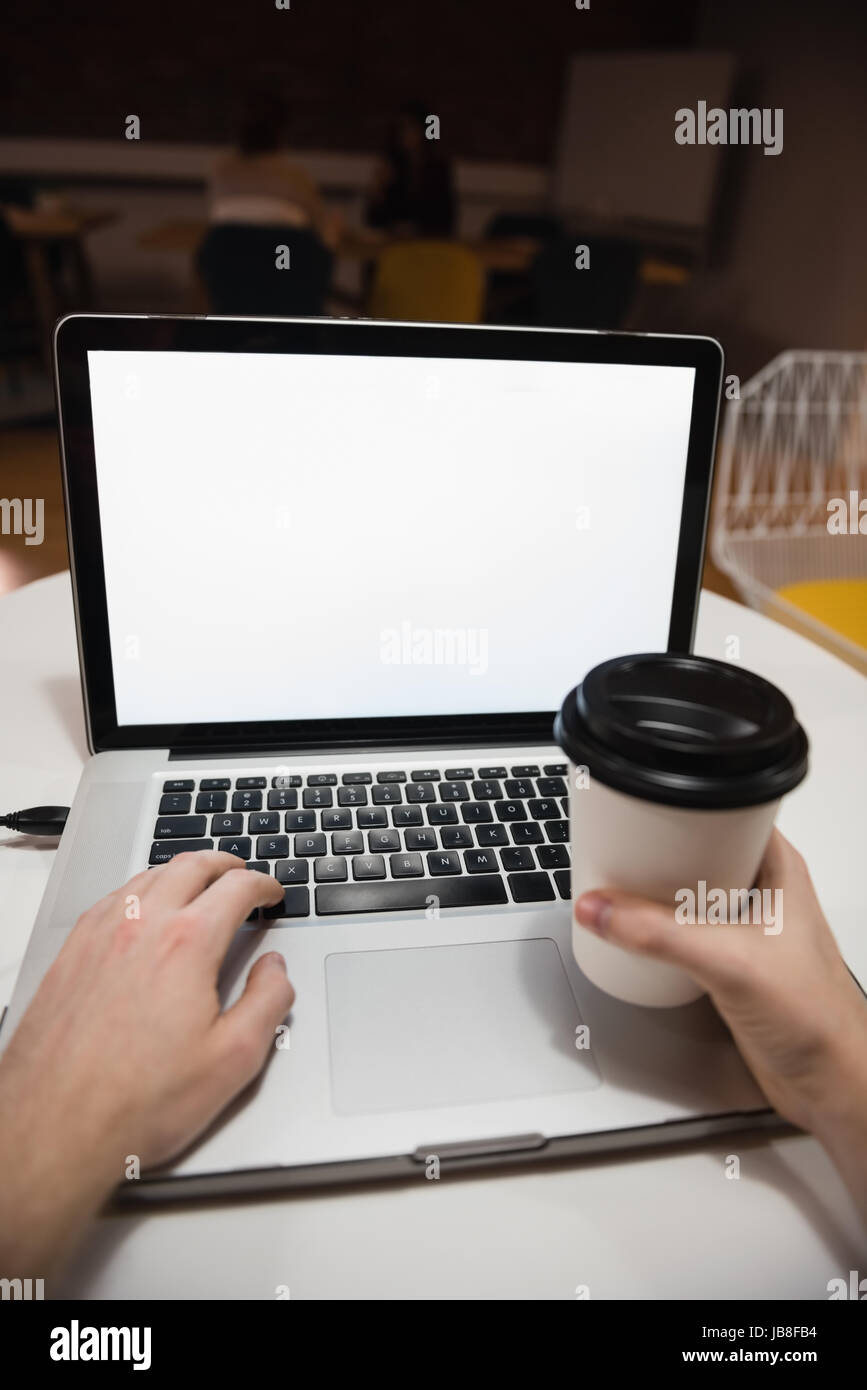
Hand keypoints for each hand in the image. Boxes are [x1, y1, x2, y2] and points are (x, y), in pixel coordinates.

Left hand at [0, 852, 292, 1274]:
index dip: (264, 885)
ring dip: (182, 873)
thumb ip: (268, 1002)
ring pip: (147, 877)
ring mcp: (99, 935)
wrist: (54, 1128)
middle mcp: (140, 925)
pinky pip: (111, 899)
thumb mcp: (234, 1061)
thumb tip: (275, 969)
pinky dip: (140, 891)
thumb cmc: (137, 1102)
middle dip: (225, 864)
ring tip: (199, 886)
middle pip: (190, 867)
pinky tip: (143, 912)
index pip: (237, 889)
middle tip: (242, 875)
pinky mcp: (70, 953)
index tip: (272, 893)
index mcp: (187, 943)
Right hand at [576, 829, 866, 1218]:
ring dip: (652, 897)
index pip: (722, 817)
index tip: (635, 815)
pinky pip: (684, 934)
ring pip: (687, 896)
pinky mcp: (729, 963)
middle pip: (696, 854)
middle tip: (615, 854)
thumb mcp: (728, 960)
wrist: (828, 1082)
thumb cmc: (816, 1016)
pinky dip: (657, 932)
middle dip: (654, 856)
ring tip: (617, 891)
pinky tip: (635, 937)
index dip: (679, 812)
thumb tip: (602, 909)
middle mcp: (761, 894)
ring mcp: (744, 930)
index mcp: (777, 870)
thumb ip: (658, 934)